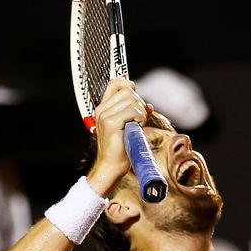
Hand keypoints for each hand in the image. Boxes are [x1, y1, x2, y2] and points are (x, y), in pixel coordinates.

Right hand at [87, 79, 151, 193]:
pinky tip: (135, 130)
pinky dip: (140, 119)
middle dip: (139, 104)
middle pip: (128, 90)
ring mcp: (105, 116)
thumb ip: (136, 113)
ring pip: (132, 100)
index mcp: (103, 108)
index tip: (136, 97)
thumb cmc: (121, 149)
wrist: (112, 167)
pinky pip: (134, 111)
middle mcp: (102, 110)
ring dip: (140, 113)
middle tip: (138, 120)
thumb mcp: (128, 126)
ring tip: (135, 127)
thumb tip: (149, 106)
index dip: (128, 85)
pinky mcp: (111, 123)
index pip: (115, 83)